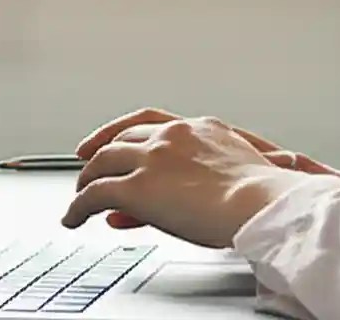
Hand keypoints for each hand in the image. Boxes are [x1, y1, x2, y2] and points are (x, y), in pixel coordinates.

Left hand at [74, 108, 339, 229]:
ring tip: (78, 198)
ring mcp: (153, 159)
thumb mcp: (241, 169)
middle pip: (122, 138)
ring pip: (102, 162)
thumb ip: (213, 171)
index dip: (124, 132)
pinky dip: (78, 207)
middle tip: (89, 170)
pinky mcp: (138, 187)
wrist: (262, 203)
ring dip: (86, 180)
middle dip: (101, 154)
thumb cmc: (265, 195)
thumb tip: (207, 184)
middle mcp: (172, 135)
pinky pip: (94, 194)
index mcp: (200, 127)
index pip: (151, 122)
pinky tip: (74, 218)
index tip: (109, 141)